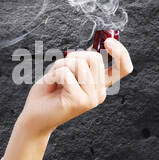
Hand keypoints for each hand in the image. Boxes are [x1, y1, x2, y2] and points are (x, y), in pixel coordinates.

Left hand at [16, 37, 134, 136]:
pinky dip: (54, 73)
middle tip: (62, 68)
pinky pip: (66, 73)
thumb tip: (97, 43)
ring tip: (55, 78)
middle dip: (73, 55)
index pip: (124, 68)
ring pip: (79, 63)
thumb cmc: (50, 91)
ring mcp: (91, 98)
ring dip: (61, 65)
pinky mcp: (79, 101)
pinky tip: (51, 84)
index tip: (107, 42)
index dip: (120, 52)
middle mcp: (100, 93)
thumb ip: (85, 61)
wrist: (34, 117)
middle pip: (94, 58)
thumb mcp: (70, 71)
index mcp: (101, 86)